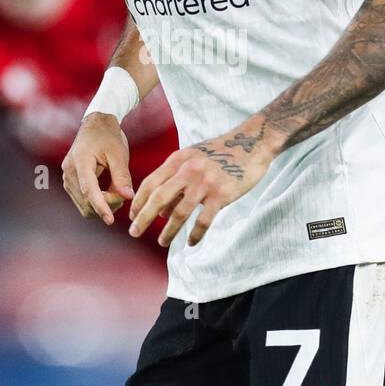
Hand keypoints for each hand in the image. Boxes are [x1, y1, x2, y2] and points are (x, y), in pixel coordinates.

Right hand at [61, 113, 133, 225]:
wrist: (96, 125)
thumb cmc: (108, 137)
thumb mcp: (119, 153)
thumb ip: (122, 176)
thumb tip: (128, 196)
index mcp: (80, 161)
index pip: (89, 190)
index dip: (100, 206)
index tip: (110, 220)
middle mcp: (69, 172)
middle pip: (86, 201)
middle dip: (107, 204)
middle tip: (124, 194)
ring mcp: (67, 178)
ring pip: (84, 205)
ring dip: (102, 205)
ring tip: (118, 191)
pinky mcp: (70, 183)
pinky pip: (83, 201)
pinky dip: (97, 202)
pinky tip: (109, 191)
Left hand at [129, 126, 273, 247]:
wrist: (252, 143)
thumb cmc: (220, 152)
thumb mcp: (193, 158)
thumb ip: (176, 179)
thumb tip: (160, 211)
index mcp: (178, 159)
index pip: (150, 182)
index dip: (139, 201)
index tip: (132, 216)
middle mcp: (188, 170)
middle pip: (159, 198)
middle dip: (144, 217)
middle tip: (134, 232)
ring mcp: (205, 182)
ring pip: (180, 213)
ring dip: (169, 231)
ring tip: (162, 242)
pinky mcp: (222, 194)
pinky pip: (204, 220)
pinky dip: (196, 234)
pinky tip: (192, 242)